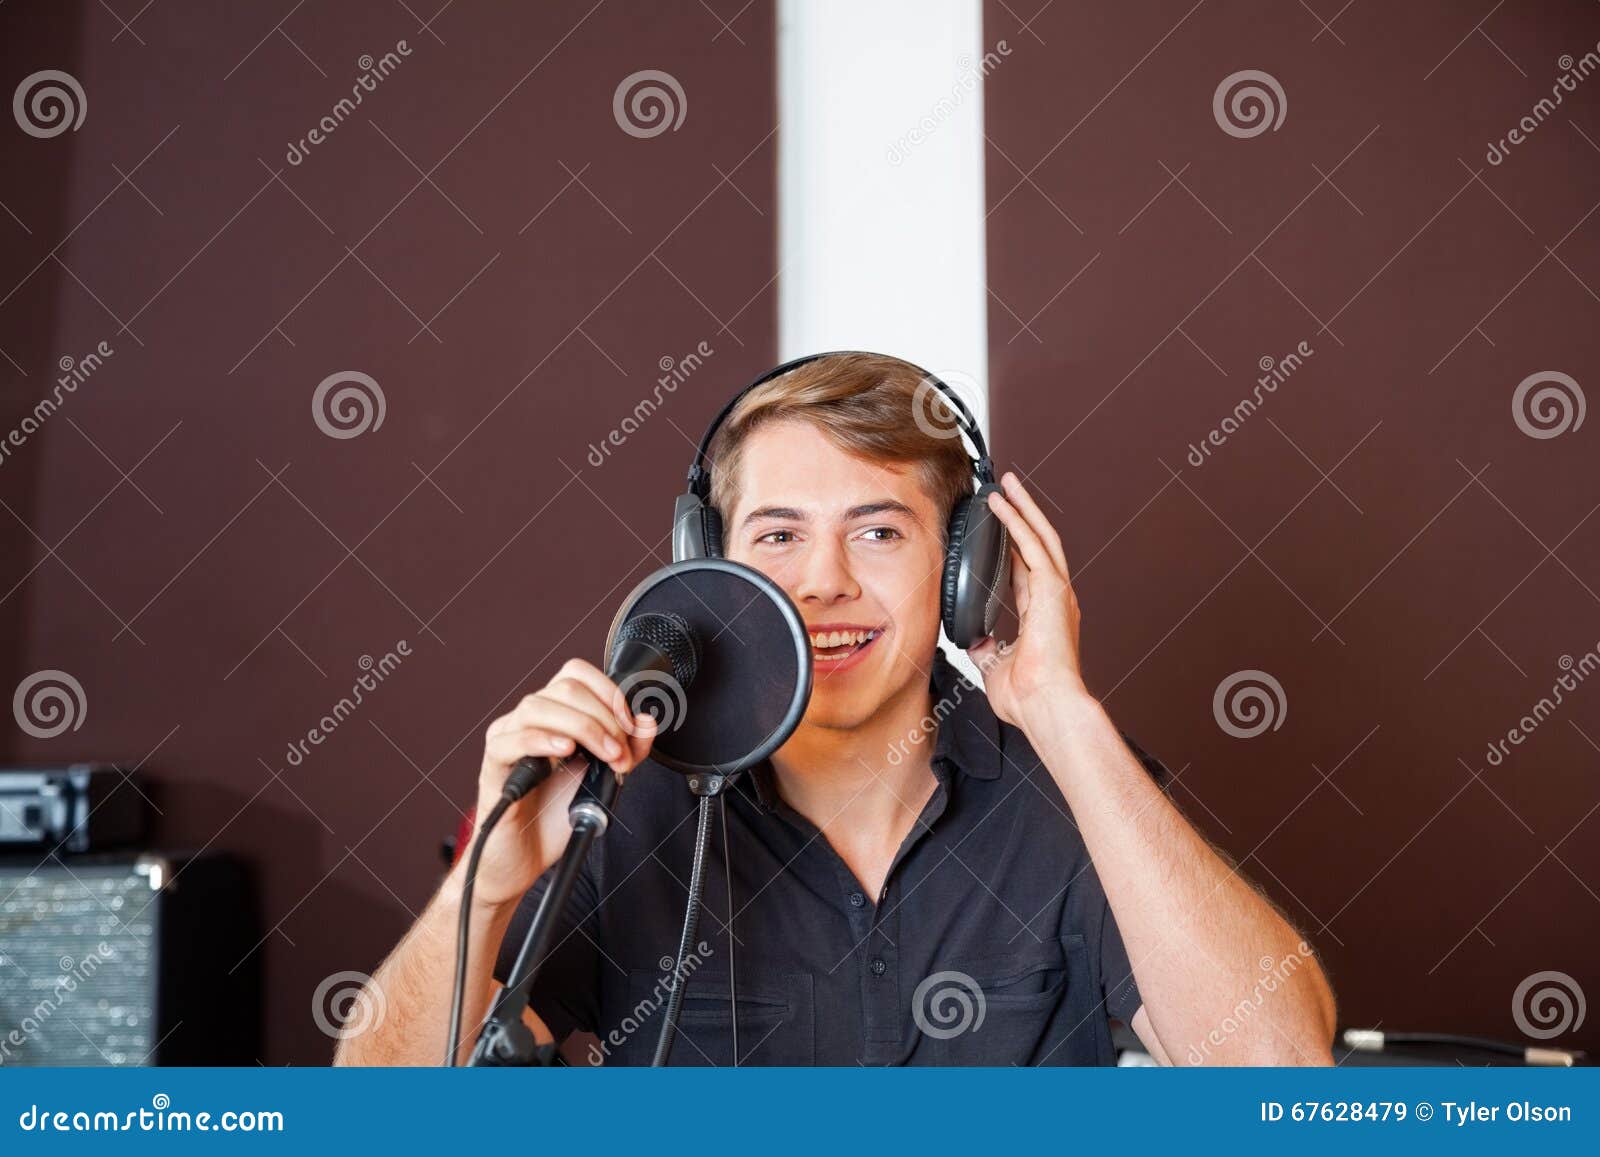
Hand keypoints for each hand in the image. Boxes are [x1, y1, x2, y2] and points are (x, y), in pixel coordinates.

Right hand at [462, 658, 656, 906]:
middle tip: (620, 754)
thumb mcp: (604, 779)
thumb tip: (646, 721)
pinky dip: (542, 740)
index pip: (577, 674)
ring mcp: (508, 739)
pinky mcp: (493, 765)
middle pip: (565, 689)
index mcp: (554, 715)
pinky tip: (564, 752)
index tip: (629, 724)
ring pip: (539, 706)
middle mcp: (529, 720)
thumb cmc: (555, 816)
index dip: (609, 692)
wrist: (525, 859)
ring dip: (582, 728)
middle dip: (605, 718)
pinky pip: (511, 739)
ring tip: (604, 757)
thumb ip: (628, 749)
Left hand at [966, 471, 1090, 727]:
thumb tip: (977, 641)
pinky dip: (1016, 521)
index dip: (1014, 546)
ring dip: (1022, 508)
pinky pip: (1031, 545)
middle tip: (1008, 490)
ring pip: (1040, 536)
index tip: (1000, 528)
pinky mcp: (1053, 589)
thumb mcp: (997, 667)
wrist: (1046, 706)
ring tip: (1007, 484)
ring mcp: (1057, 592)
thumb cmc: (1029, 698)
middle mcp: (1055, 599)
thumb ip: (988, 649)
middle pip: (1039, 544)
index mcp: (1043, 615)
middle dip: (1023, 515)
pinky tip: (1001, 504)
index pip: (1027, 570)